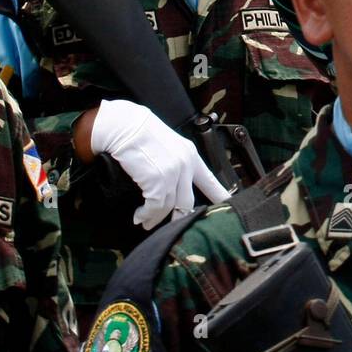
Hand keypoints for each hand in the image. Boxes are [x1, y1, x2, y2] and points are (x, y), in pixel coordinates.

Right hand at [90, 100, 230, 229]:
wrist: (123, 125)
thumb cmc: (140, 133)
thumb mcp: (167, 145)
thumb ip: (176, 163)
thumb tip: (174, 185)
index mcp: (190, 155)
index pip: (210, 180)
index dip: (220, 196)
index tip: (228, 206)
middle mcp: (185, 164)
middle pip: (189, 201)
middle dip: (180, 217)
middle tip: (172, 226)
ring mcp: (172, 172)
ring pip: (170, 206)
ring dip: (156, 218)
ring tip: (146, 221)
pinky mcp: (157, 180)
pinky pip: (155, 206)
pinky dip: (146, 215)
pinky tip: (140, 216)